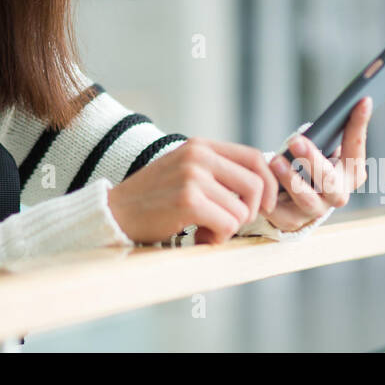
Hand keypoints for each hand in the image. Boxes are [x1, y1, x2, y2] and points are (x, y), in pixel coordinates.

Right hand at [106, 137, 280, 244]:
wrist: (115, 212)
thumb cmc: (153, 198)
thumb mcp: (184, 170)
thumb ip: (216, 171)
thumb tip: (260, 185)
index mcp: (200, 146)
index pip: (254, 158)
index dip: (269, 184)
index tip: (266, 205)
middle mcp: (198, 156)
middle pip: (255, 185)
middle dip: (250, 212)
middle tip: (229, 223)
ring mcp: (192, 176)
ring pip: (241, 211)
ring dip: (227, 229)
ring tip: (203, 229)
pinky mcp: (188, 200)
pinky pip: (226, 225)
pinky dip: (217, 238)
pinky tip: (197, 235)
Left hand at [262, 96, 372, 232]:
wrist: (293, 200)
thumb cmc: (312, 163)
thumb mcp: (326, 145)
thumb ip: (340, 128)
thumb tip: (361, 99)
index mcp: (352, 173)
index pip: (356, 146)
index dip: (359, 123)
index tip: (362, 99)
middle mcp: (338, 195)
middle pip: (329, 180)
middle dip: (313, 159)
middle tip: (297, 141)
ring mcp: (315, 210)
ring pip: (305, 198)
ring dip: (290, 179)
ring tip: (276, 161)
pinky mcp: (290, 220)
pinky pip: (278, 210)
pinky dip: (268, 195)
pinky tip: (260, 179)